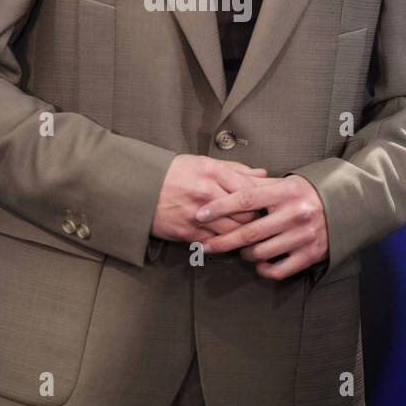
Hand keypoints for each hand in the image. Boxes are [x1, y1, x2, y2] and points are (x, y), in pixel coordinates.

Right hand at [151, 155, 268, 244]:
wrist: (138, 188)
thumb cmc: (174, 173)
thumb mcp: (203, 163)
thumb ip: (236, 169)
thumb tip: (263, 174)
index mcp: (212, 172)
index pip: (251, 191)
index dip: (262, 201)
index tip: (266, 206)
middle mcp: (206, 192)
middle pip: (246, 214)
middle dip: (255, 219)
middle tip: (258, 221)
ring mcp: (197, 214)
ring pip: (233, 231)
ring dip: (242, 234)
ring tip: (245, 233)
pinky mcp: (187, 232)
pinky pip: (216, 242)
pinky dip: (224, 243)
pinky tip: (227, 240)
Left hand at [194, 173, 327, 279]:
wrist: (345, 207)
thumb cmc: (305, 194)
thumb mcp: (285, 183)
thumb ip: (257, 184)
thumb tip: (225, 181)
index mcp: (286, 192)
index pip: (246, 199)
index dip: (220, 207)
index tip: (201, 213)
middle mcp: (295, 213)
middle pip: (250, 231)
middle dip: (223, 240)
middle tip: (205, 245)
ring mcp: (304, 236)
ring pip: (261, 252)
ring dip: (245, 254)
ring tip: (240, 250)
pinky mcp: (311, 254)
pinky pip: (279, 270)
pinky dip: (263, 269)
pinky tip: (259, 263)